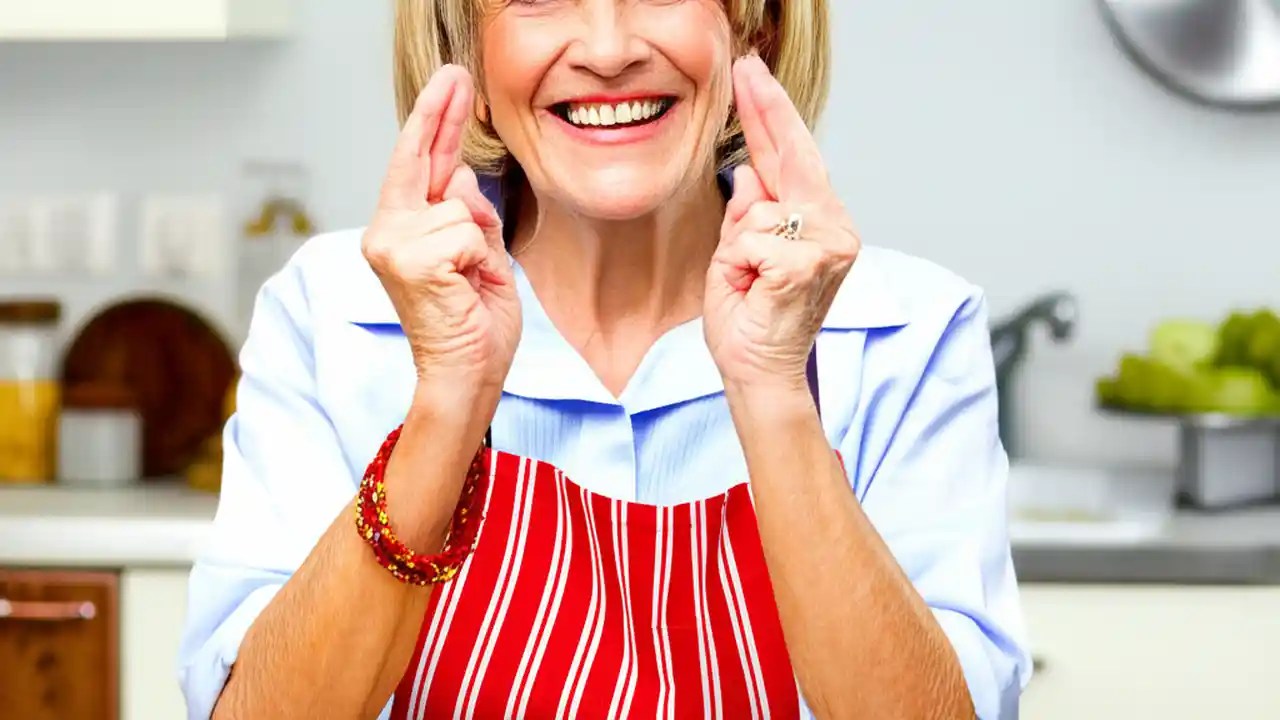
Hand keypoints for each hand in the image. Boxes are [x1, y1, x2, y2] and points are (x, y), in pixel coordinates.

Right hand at [362, 65, 520, 393]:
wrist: (465, 377)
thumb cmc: (473, 326)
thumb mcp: (480, 258)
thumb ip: (466, 216)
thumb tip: (456, 176)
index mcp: (400, 232)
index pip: (419, 166)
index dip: (436, 123)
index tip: (449, 85)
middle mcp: (385, 232)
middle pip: (422, 160)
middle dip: (442, 115)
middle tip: (456, 73)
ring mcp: (393, 244)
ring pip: (462, 205)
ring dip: (482, 243)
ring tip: (471, 282)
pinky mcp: (411, 258)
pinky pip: (468, 230)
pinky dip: (481, 258)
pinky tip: (467, 286)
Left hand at [704, 55, 860, 392]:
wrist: (757, 374)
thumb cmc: (749, 321)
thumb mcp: (737, 255)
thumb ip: (748, 213)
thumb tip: (749, 174)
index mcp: (819, 225)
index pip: (792, 160)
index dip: (771, 115)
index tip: (753, 75)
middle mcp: (834, 229)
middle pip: (790, 159)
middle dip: (765, 113)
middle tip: (746, 66)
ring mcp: (827, 246)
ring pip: (756, 209)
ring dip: (737, 248)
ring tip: (747, 282)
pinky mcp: (807, 264)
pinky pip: (749, 239)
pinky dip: (737, 265)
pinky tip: (752, 291)